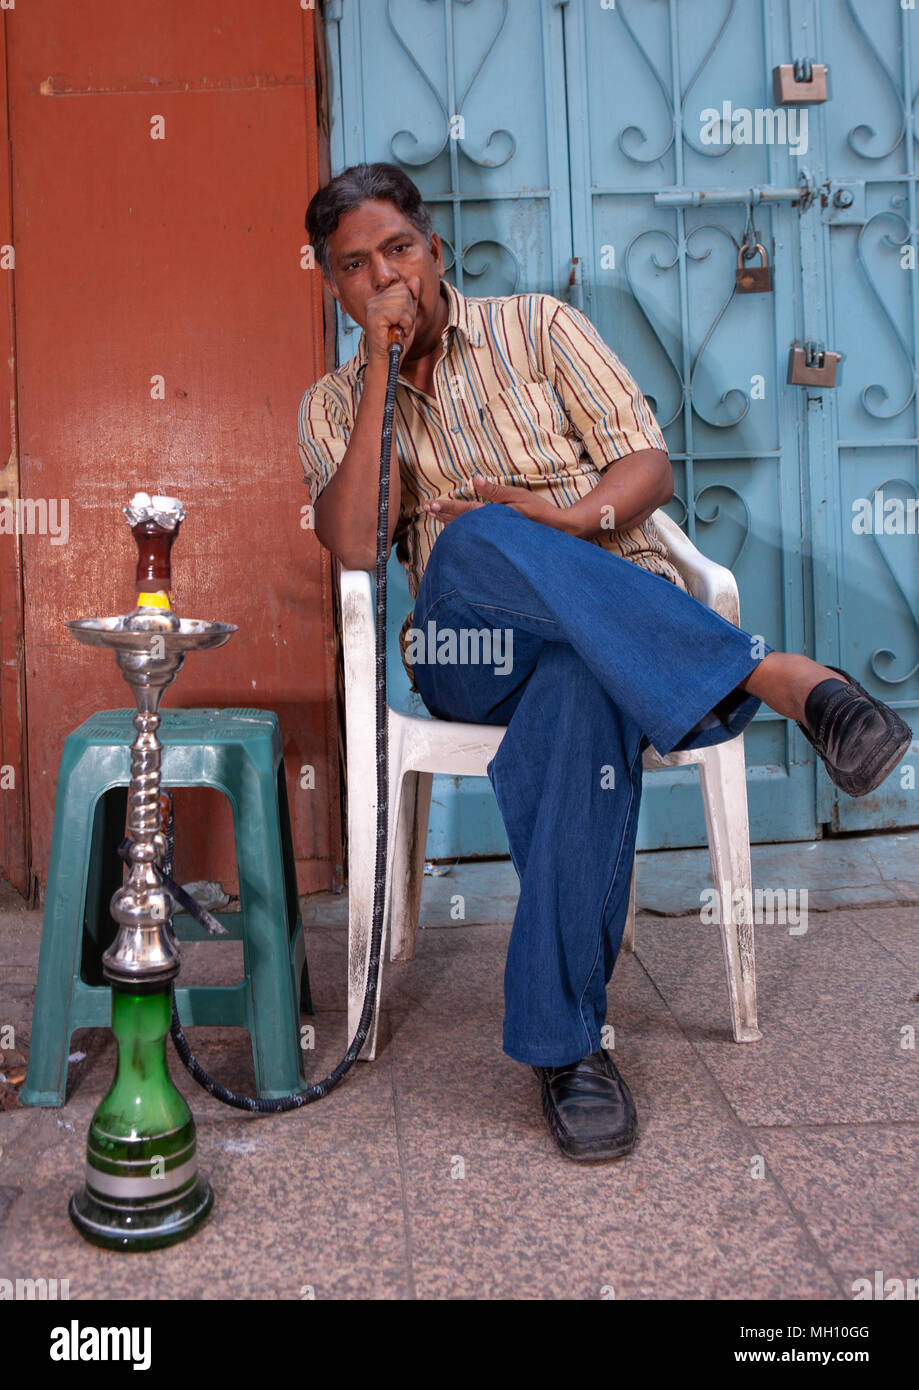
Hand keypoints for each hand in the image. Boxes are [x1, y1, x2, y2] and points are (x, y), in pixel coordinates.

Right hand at [365, 278, 420, 364]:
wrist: (389, 360)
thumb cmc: (397, 341)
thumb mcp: (409, 315)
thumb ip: (412, 298)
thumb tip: (415, 279)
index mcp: (379, 299)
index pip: (402, 286)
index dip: (409, 304)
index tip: (403, 320)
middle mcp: (373, 300)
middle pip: (404, 291)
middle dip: (409, 311)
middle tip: (402, 326)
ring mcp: (372, 307)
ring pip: (403, 301)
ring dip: (408, 319)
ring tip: (400, 330)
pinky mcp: (374, 316)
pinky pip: (400, 312)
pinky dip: (405, 324)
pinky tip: (398, 332)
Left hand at [421, 474, 581, 534]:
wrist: (556, 533)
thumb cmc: (539, 512)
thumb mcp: (518, 496)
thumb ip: (495, 490)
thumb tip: (474, 479)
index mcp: (493, 516)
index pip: (464, 511)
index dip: (446, 507)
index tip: (431, 505)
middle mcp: (489, 529)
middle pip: (460, 522)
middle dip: (443, 514)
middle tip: (428, 508)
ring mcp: (492, 537)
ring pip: (466, 531)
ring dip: (450, 523)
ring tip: (437, 516)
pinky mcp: (496, 541)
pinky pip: (474, 537)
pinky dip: (462, 531)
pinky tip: (456, 529)